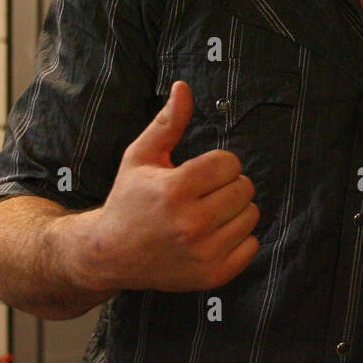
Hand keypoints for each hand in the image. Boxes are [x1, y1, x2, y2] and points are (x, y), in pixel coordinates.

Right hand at [78, 81, 259, 292]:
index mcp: (175, 190)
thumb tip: (184, 87)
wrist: (109, 255)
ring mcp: (204, 253)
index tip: (197, 174)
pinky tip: (211, 237)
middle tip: (201, 195)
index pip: (230, 163)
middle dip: (227, 186)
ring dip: (234, 211)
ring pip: (252, 215)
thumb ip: (168, 122)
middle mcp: (191, 224)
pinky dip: (238, 239)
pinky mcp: (214, 275)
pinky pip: (252, 245)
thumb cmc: (128, 200)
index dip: (216, 165)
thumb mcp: (141, 157)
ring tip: (205, 215)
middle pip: (245, 188)